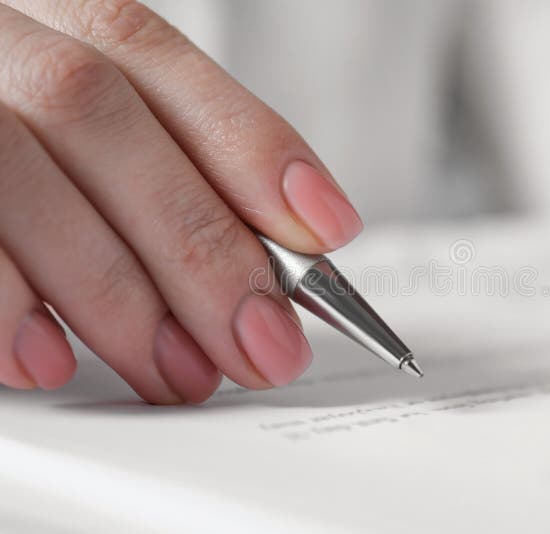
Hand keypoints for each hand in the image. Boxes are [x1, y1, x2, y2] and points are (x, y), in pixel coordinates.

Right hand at [0, 1, 362, 402]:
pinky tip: (47, 360)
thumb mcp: (86, 138)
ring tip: (178, 373)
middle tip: (263, 344)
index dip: (248, 143)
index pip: (153, 56)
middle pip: (99, 114)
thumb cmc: (19, 149)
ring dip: (115, 291)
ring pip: (18, 165)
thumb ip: (162, 173)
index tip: (324, 229)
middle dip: (198, 244)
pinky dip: (0, 302)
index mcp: (43, 13)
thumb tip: (268, 258)